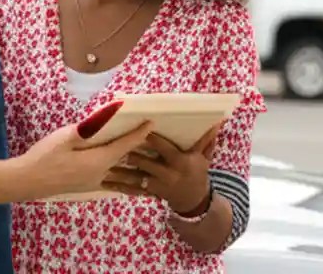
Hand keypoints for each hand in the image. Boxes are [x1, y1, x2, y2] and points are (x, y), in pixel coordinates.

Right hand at [15, 118, 153, 199]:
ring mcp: (95, 182)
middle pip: (129, 163)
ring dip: (140, 173)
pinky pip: (113, 185)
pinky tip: (132, 185)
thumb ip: (88, 127)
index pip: (125, 145)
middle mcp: (101, 174)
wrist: (27, 181)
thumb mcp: (65, 137)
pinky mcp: (87, 186)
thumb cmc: (45, 156)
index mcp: (98, 160)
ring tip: (156, 171)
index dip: (139, 134)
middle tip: (162, 146)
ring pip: (124, 178)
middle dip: (145, 154)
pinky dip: (126, 184)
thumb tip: (108, 112)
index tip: (152, 123)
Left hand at [102, 122, 221, 213]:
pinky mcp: (149, 192)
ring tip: (104, 166)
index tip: (142, 130)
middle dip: (131, 155)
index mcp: (180, 162)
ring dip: (120, 173)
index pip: (165, 149)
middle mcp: (167, 174)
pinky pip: (132, 190)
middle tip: (114, 145)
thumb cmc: (197, 172)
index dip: (153, 140)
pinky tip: (104, 182)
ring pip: (135, 178)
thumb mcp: (204, 157)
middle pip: (146, 163)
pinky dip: (118, 186)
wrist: (194, 200)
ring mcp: (157, 185)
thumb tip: (217, 122)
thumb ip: (207, 140)